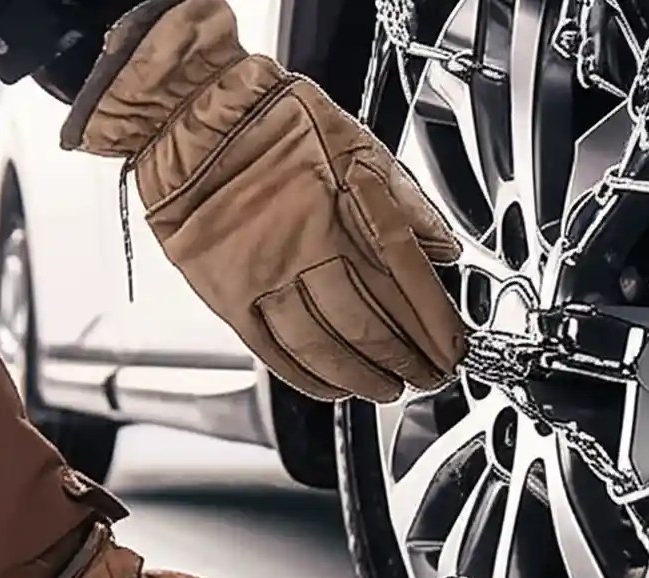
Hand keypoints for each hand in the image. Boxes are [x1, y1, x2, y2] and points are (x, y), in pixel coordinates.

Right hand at [61, 0, 466, 402]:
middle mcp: (310, 245)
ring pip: (326, 345)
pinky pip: (274, 350)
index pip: (408, 281)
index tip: (453, 347)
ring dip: (364, 376)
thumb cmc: (274, 122)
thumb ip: (405, 203)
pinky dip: (308, 377)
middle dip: (408, 358)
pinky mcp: (228, 293)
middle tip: (429, 375)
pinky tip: (333, 388)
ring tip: (389, 389)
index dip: (436, 323)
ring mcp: (267, 273)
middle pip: (372, 321)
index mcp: (347, 205)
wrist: (195, 117)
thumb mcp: (358, 144)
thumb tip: (443, 249)